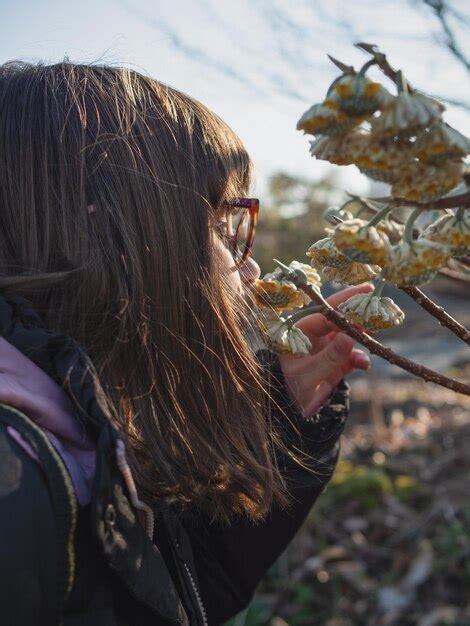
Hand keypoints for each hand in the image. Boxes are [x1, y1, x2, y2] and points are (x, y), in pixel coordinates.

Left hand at [278, 283, 373, 417]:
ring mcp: (326, 349)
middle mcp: (314, 336)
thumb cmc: (289, 388)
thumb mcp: (308, 375)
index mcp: (301, 332)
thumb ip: (329, 358)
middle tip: (380, 307)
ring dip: (363, 334)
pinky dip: (360, 358)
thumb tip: (349, 337)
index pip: (326, 312)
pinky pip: (352, 355)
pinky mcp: (336, 363)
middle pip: (340, 319)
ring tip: (376, 333)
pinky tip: (364, 364)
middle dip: (359, 314)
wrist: (289, 412)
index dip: (346, 302)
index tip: (367, 294)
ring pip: (349, 335)